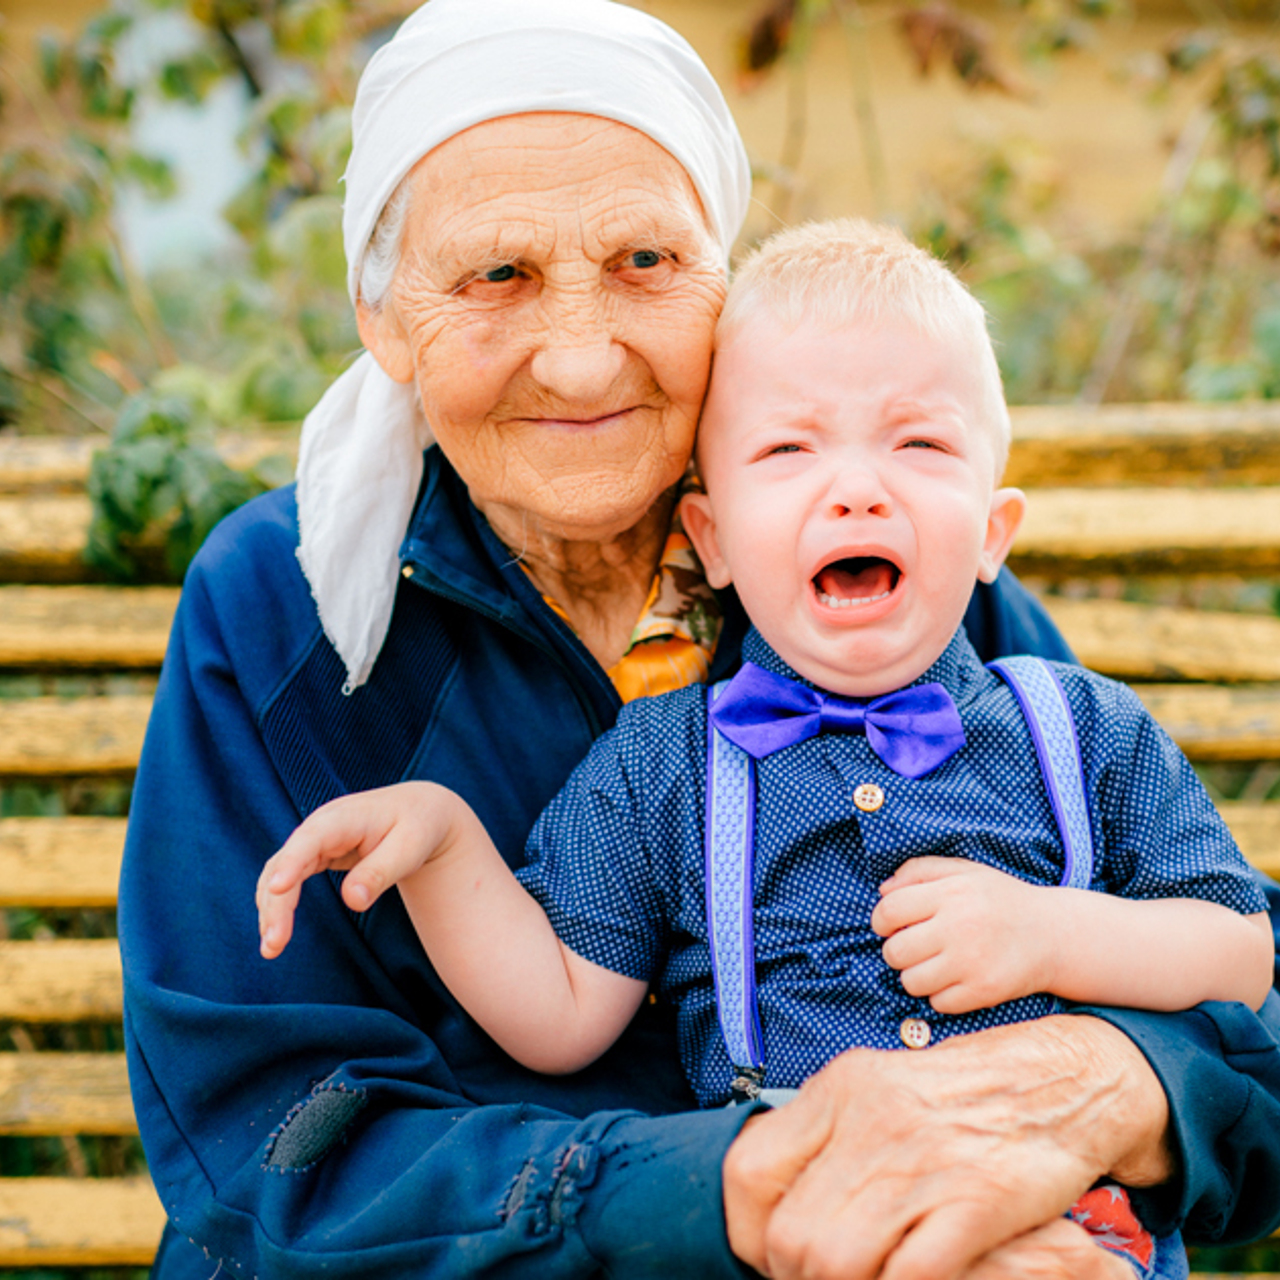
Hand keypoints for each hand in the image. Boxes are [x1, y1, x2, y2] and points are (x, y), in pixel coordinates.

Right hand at [256, 781, 462, 958]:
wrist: (421, 812)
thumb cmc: (418, 827)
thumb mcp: (410, 848)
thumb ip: (380, 873)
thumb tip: (352, 902)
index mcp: (346, 817)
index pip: (311, 839)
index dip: (291, 862)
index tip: (277, 888)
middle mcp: (322, 825)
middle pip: (287, 862)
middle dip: (276, 902)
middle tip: (274, 944)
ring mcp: (315, 839)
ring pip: (280, 872)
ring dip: (271, 908)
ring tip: (271, 948)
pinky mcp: (314, 854)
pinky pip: (288, 878)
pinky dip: (279, 904)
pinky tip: (276, 931)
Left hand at [722, 1015, 1172, 1279]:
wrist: (1060, 1080)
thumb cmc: (960, 1096)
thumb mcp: (876, 1090)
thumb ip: (825, 1135)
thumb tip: (775, 1193)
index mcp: (838, 1089)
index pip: (750, 1169)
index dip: (749, 1228)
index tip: (769, 1252)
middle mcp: (870, 1119)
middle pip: (791, 1233)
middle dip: (797, 1275)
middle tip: (819, 1279)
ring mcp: (922, 1159)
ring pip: (836, 1261)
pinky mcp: (976, 1199)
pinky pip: (909, 1276)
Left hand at [871, 857, 1056, 1013]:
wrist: (1053, 935)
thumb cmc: (1000, 900)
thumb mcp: (963, 871)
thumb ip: (919, 870)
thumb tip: (883, 890)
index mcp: (951, 893)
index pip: (889, 911)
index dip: (880, 921)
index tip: (889, 926)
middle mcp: (959, 927)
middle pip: (895, 951)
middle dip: (896, 951)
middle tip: (913, 947)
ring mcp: (972, 962)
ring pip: (911, 982)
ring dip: (916, 975)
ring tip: (934, 964)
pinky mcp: (984, 991)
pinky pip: (937, 1003)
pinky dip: (941, 995)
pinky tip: (956, 979)